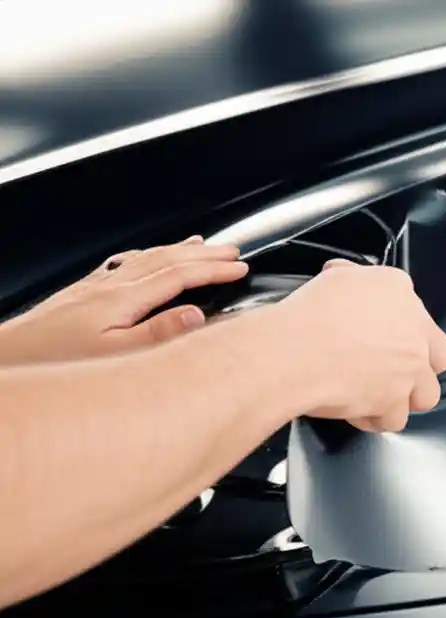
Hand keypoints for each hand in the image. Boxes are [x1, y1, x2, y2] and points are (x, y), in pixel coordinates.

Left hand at [0, 236, 247, 364]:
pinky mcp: (81, 294)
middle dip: (203, 253)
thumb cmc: (57, 362)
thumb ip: (157, 333)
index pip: (180, 276)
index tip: (239, 268)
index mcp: (123, 300)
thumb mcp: (114, 356)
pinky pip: (125, 264)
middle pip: (166, 259)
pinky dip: (146, 255)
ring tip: (200, 243)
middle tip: (232, 250)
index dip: (213, 270)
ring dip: (178, 248)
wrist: (10, 357)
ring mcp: (94, 287)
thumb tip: (196, 315)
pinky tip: (145, 258)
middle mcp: (109, 287)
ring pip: (146, 257)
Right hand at [264, 259, 445, 431]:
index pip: (418, 313)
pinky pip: (395, 419)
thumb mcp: (333, 279)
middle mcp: (413, 330)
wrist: (293, 351)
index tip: (385, 336)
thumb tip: (342, 273)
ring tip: (380, 397)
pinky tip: (360, 412)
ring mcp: (409, 368)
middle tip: (397, 371)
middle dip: (421, 367)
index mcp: (398, 292)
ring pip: (426, 394)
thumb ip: (350, 277)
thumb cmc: (307, 316)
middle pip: (439, 357)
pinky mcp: (394, 400)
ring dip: (405, 398)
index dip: (403, 329)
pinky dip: (377, 419)